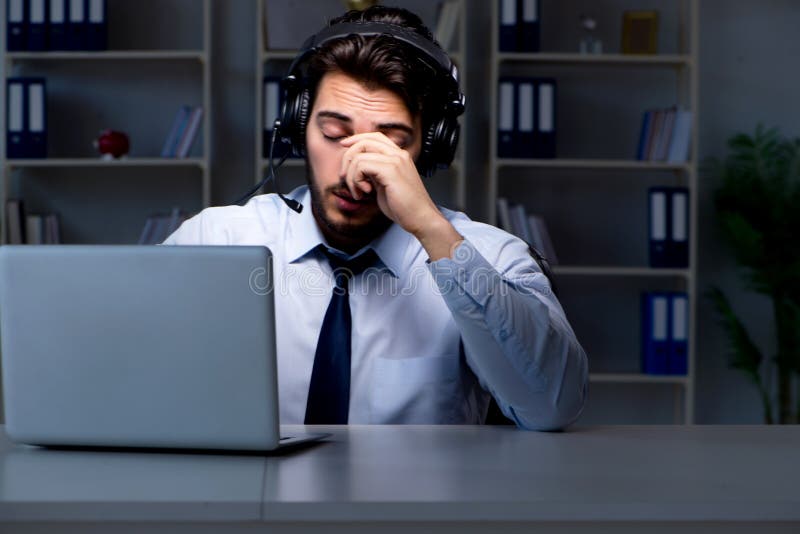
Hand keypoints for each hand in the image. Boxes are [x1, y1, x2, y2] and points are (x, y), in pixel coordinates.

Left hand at [339, 132, 462, 259]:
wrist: (421, 218)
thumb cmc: (405, 207)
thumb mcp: (385, 184)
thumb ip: (374, 172)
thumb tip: (356, 167)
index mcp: (399, 156)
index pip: (374, 137)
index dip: (356, 139)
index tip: (343, 147)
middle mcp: (398, 154)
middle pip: (364, 142)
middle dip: (347, 158)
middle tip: (345, 177)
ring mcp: (395, 161)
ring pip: (359, 156)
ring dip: (351, 176)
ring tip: (358, 192)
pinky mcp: (390, 170)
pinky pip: (361, 166)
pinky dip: (356, 180)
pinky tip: (364, 193)